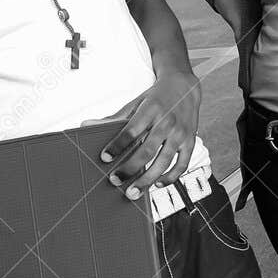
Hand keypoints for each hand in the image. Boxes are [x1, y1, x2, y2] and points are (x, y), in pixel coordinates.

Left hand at [86, 70, 200, 198]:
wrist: (185, 86)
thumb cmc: (157, 97)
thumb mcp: (136, 103)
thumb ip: (114, 117)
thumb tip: (87, 124)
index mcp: (151, 110)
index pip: (132, 130)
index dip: (117, 145)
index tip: (104, 157)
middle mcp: (167, 121)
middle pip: (147, 150)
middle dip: (129, 168)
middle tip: (115, 180)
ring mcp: (180, 133)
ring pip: (164, 161)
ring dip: (147, 179)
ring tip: (133, 191)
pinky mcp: (190, 141)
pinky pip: (182, 163)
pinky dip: (171, 177)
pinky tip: (158, 184)